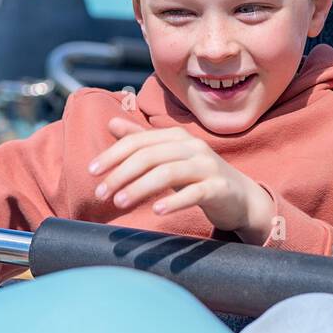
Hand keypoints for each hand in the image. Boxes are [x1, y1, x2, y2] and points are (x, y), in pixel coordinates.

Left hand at [88, 118, 275, 242]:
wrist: (240, 197)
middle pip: (150, 156)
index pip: (139, 141)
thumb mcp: (169, 157)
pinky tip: (157, 211)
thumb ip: (142, 141)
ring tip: (119, 203)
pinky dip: (174, 201)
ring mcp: (208, 166)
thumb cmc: (199, 176)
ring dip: (140, 187)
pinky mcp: (219, 188)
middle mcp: (193, 147)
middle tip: (101, 193)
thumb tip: (112, 122)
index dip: (113, 155)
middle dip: (121, 174)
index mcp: (177, 137)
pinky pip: (195, 192)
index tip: (92, 172)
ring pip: (168, 172)